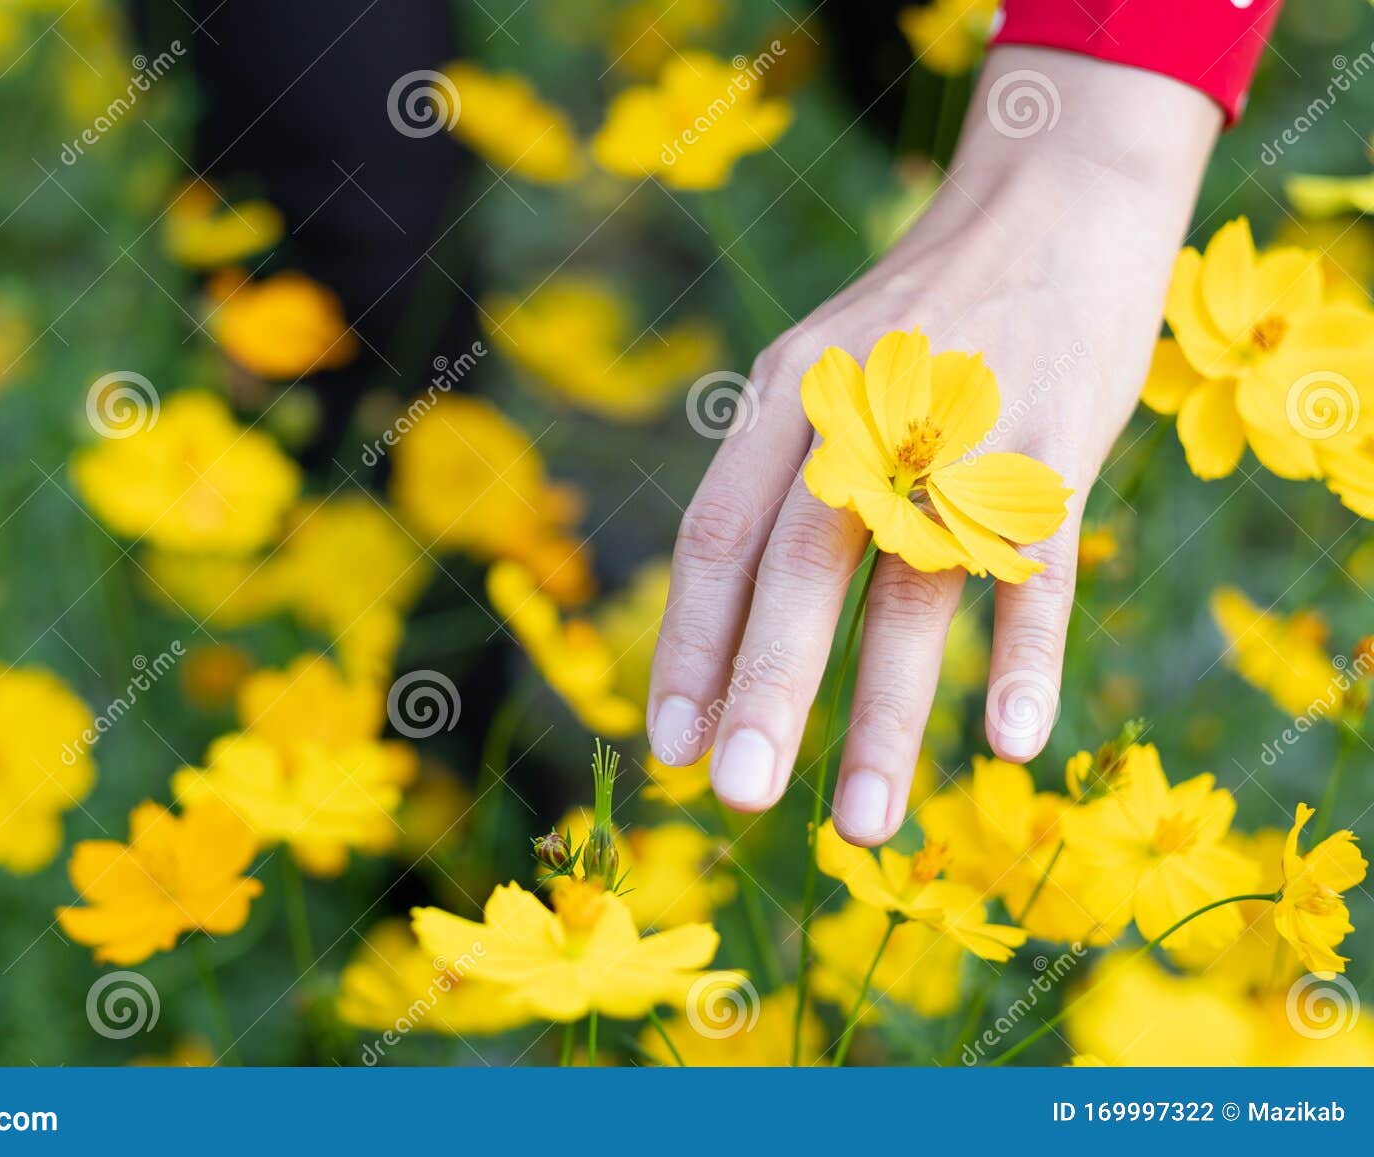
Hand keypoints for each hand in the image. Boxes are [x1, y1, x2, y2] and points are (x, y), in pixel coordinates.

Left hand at [646, 47, 1221, 844]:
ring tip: (862, 826)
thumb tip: (727, 631)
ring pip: (914, 587)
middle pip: (799, 567)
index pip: (716, 537)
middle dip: (766, 689)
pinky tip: (1010, 741)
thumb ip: (780, 480)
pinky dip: (1023, 655)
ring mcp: (962, 425)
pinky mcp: (1057, 442)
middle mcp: (859, 412)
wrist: (1049, 207)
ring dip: (887, 716)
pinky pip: (1035, 564)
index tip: (672, 745)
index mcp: (786, 395)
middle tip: (738, 798)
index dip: (688, 645)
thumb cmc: (917, 326)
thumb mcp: (821, 372)